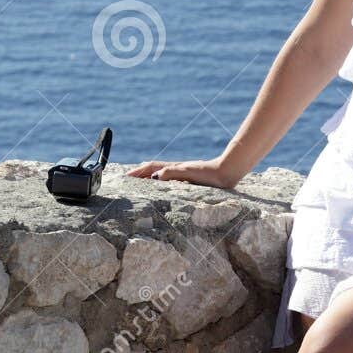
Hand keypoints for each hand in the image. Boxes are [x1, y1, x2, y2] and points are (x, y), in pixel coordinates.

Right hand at [123, 158, 242, 188]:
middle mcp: (176, 169)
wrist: (227, 173)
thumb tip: (154, 176)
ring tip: (141, 179)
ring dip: (149, 174)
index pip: (151, 168)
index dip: (138, 172)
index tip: (126, 176)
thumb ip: (172, 173)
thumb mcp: (189, 173)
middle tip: (128, 177)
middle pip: (154, 169)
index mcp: (174, 168)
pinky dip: (160, 179)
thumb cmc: (209, 174)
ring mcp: (183, 173)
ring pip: (161, 172)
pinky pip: (169, 178)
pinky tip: (163, 184)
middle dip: (140, 172)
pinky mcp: (190, 178)